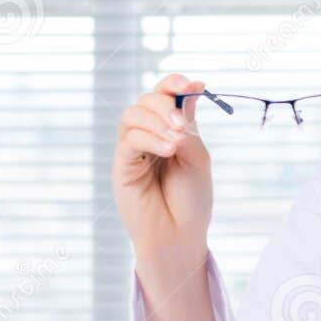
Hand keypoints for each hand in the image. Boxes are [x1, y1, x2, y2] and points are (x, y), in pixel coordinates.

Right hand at [112, 74, 214, 264]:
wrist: (180, 236)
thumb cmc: (191, 201)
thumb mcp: (198, 158)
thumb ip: (190, 126)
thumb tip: (189, 89)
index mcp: (169, 131)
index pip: (164, 96)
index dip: (174, 84)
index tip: (193, 85)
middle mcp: (149, 136)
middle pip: (147, 101)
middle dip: (166, 105)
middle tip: (183, 126)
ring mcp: (133, 151)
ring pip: (133, 115)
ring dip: (157, 121)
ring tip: (177, 141)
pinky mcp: (122, 166)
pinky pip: (129, 139)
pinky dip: (150, 138)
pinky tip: (169, 150)